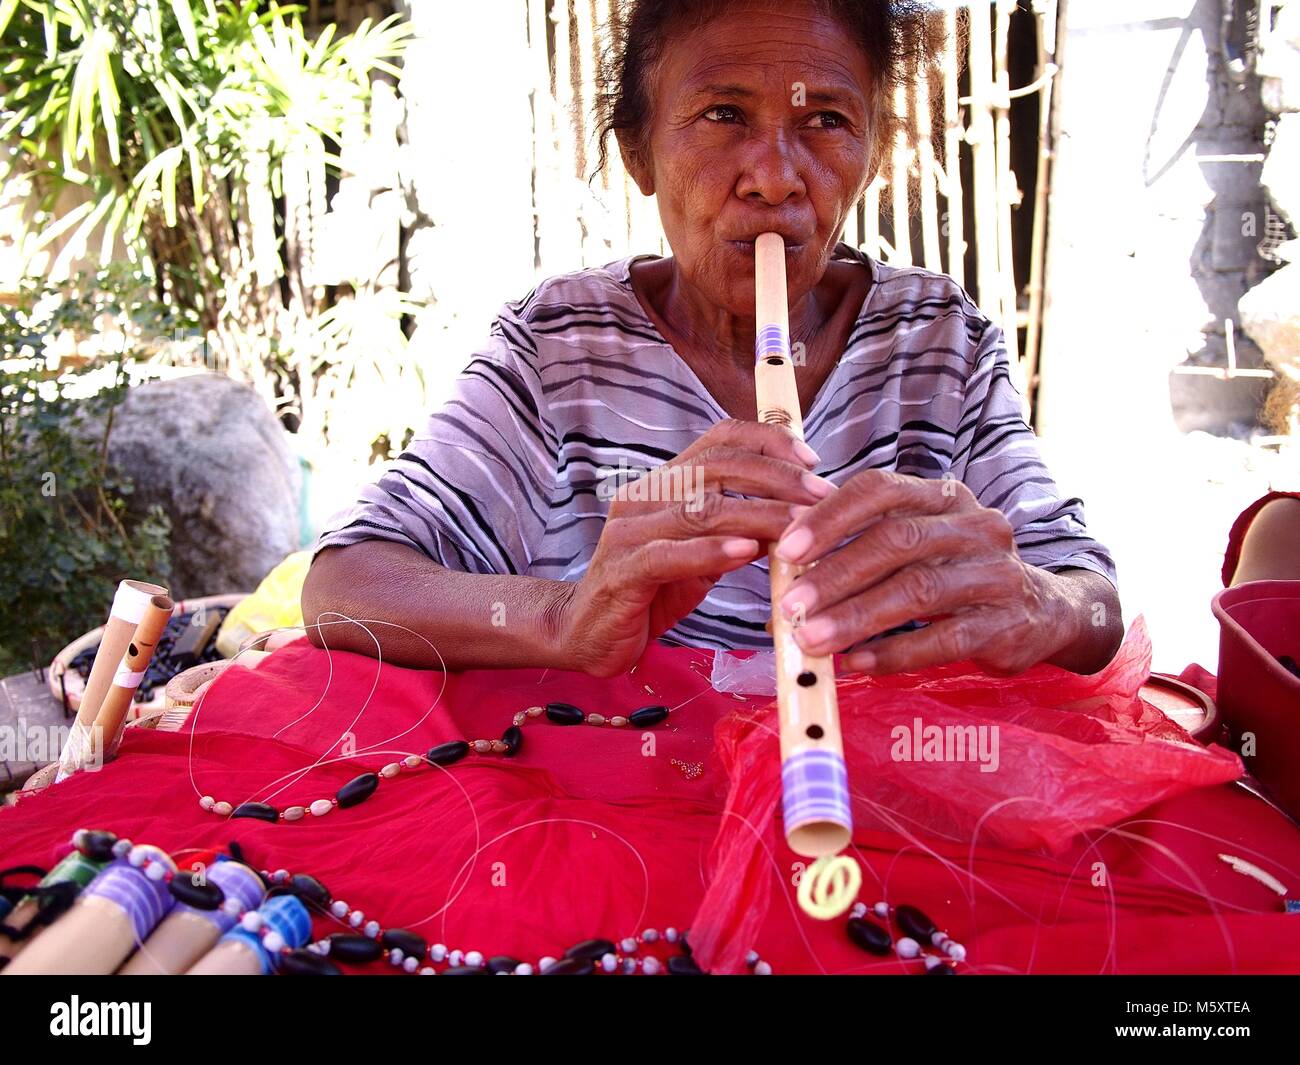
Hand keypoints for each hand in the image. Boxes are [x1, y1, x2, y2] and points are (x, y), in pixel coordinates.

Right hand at [557, 420, 833, 676]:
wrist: (588, 633)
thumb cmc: (650, 592)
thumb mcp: (702, 555)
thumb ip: (739, 530)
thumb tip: (796, 517)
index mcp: (664, 483)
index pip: (719, 440)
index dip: (768, 441)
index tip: (812, 461)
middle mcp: (644, 495)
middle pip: (718, 467)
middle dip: (778, 479)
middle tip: (822, 496)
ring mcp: (629, 531)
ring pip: (701, 509)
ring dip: (759, 514)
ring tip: (801, 526)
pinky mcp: (621, 571)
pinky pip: (669, 553)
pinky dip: (711, 551)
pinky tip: (747, 552)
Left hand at [775, 470, 1082, 674]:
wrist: (1044, 612)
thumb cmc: (956, 574)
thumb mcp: (918, 546)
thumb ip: (860, 547)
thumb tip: (782, 573)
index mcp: (943, 496)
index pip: (881, 489)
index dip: (831, 516)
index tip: (787, 548)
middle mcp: (975, 526)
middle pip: (897, 541)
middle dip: (836, 574)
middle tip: (790, 606)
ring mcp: (996, 574)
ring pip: (918, 590)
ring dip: (856, 617)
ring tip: (811, 640)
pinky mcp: (1007, 624)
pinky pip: (943, 638)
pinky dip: (894, 652)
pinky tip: (857, 662)